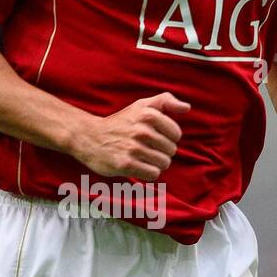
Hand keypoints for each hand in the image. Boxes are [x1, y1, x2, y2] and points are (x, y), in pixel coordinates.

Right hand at [71, 92, 189, 180]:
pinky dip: (148, 172)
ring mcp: (133, 149)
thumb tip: (186, 108)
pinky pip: (153, 174)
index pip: (176, 134)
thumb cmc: (120, 122)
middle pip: (171, 150)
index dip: (168, 138)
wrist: (89, 137)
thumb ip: (165, 101)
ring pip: (163, 163)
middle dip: (162, 151)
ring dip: (155, 163)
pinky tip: (138, 166)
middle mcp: (141, 131)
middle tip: (146, 148)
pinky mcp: (126, 165)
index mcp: (148, 114)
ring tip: (143, 157)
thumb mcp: (141, 105)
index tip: (156, 137)